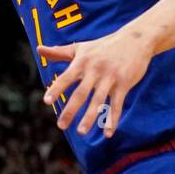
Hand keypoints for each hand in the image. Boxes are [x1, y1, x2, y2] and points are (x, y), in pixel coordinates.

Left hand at [37, 29, 154, 136]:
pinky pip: (117, 105)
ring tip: (81, 132)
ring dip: (90, 118)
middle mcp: (95, 70)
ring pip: (98, 101)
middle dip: (71, 110)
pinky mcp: (124, 84)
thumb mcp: (81, 48)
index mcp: (82, 62)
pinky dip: (112, 119)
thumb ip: (60, 52)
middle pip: (81, 93)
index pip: (66, 78)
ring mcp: (110, 78)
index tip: (46, 101)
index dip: (57, 89)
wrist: (136, 39)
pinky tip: (108, 133)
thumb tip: (38, 49)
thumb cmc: (104, 46)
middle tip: (61, 126)